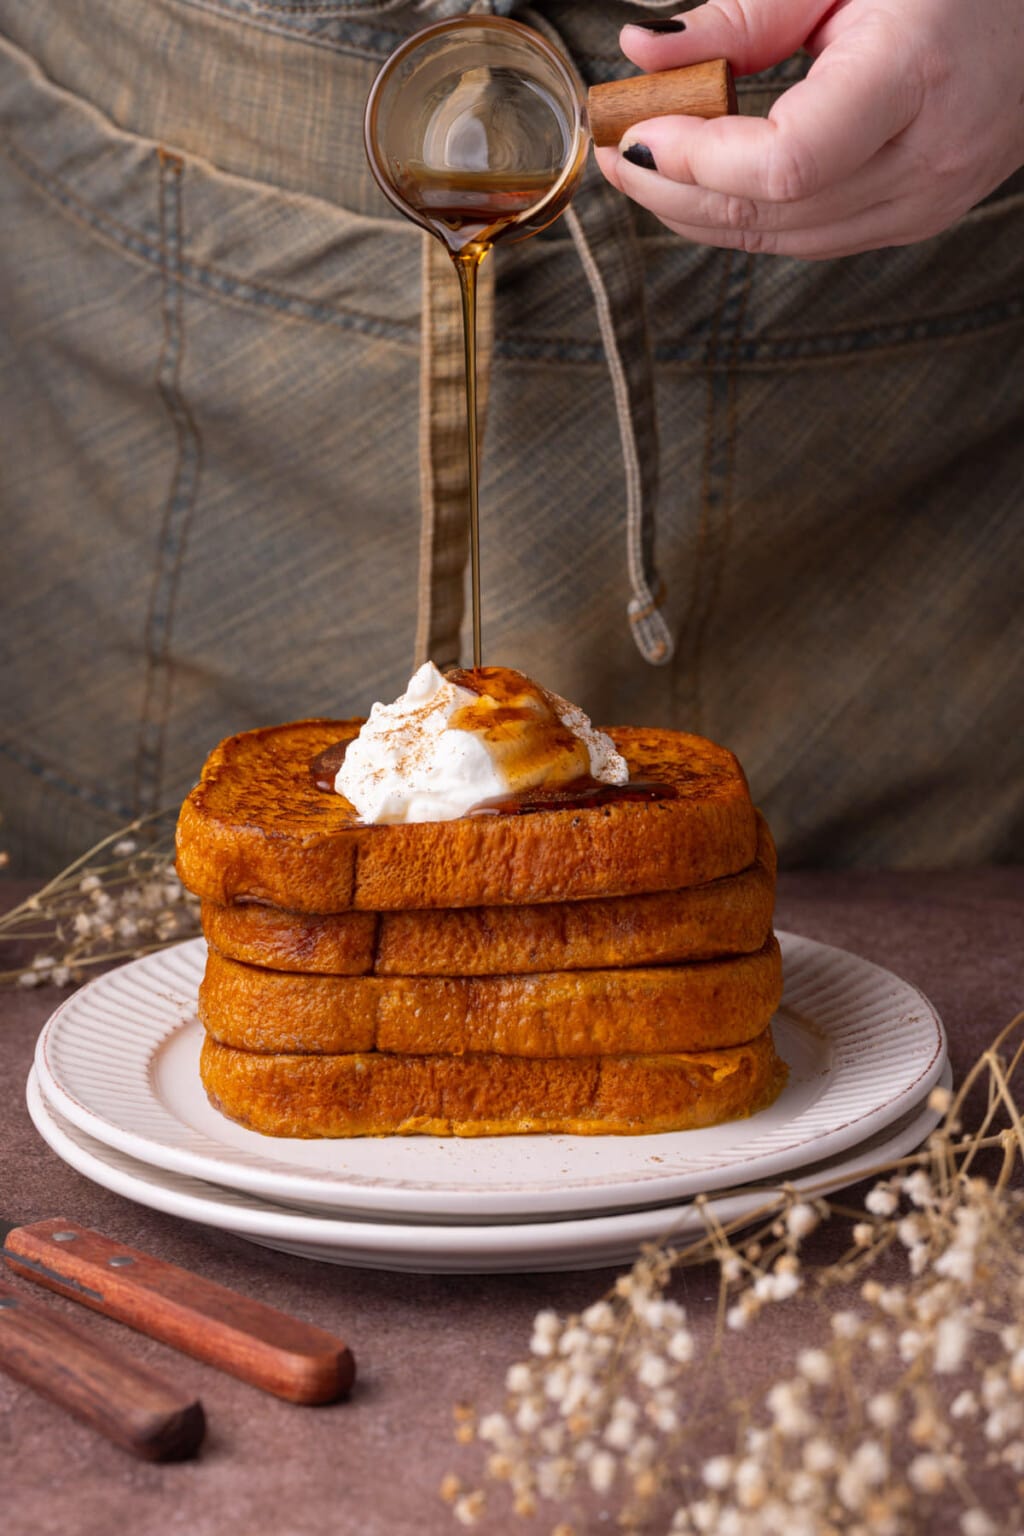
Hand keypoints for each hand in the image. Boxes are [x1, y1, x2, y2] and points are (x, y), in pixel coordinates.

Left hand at [594, 0, 1023, 257]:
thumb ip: (746, 11)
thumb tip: (645, 52)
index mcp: (918, 75)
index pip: (787, 163)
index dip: (698, 158)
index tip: (639, 128)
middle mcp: (929, 158)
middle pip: (770, 213)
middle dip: (673, 189)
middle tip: (613, 148)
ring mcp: (927, 202)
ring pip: (782, 241)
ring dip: (698, 211)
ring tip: (645, 164)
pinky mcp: (917, 218)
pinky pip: (810, 238)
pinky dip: (747, 216)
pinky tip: (706, 182)